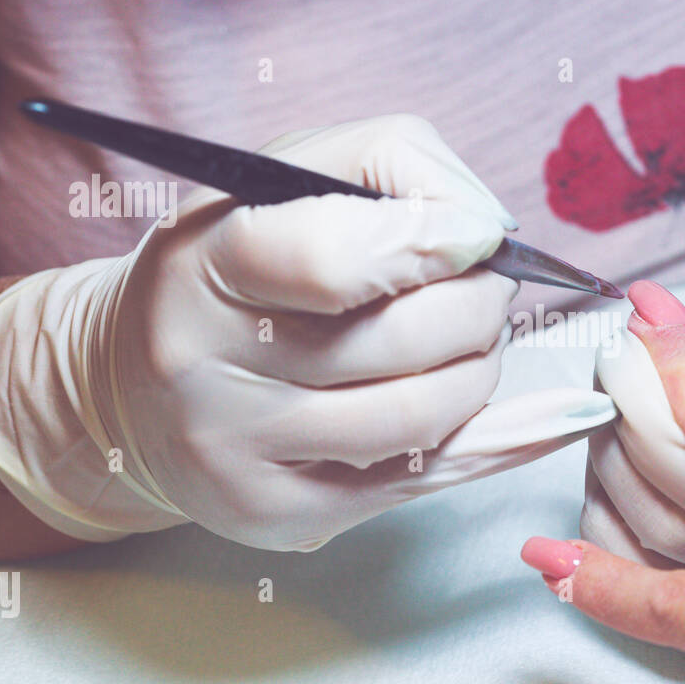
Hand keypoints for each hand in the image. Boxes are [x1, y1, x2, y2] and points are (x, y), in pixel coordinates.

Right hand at [0, 115, 613, 549]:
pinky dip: (498, 442)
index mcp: (202, 264)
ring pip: (418, 416)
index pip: (330, 258)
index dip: (430, 242)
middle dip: (477, 307)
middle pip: (397, 342)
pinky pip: (423, 481)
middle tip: (489, 290)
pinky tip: (547, 419)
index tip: (479, 236)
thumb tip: (487, 228)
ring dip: (481, 371)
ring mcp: (238, 454)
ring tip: (476, 344)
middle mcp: (203, 366)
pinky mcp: (279, 516)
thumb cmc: (240, 268)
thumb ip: (394, 167)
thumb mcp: (290, 179)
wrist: (137, 392)